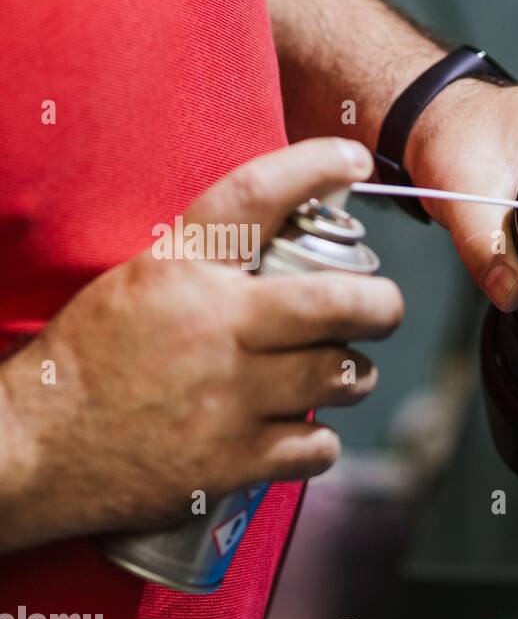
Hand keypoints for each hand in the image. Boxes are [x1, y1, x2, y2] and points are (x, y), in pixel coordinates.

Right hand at [0, 138, 403, 550]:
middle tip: (382, 309)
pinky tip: (300, 434)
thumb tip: (287, 243)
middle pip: (341, 302)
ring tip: (339, 375)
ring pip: (342, 374)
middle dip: (382, 305)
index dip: (314, 167)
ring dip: (353, 375)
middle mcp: (215, 325)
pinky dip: (319, 441)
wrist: (33, 449)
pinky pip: (320, 445)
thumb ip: (208, 267)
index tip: (353, 159)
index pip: (255, 197)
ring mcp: (229, 395)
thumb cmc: (88, 364)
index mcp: (180, 270)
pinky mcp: (235, 459)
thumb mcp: (139, 287)